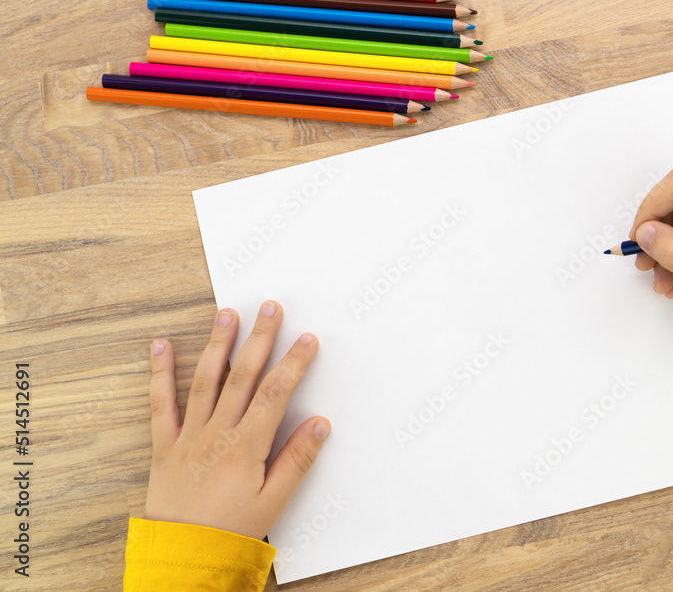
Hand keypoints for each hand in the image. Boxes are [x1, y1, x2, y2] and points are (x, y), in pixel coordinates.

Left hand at [143, 301, 330, 538]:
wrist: (184, 556)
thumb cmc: (231, 531)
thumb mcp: (273, 501)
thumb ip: (296, 460)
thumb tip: (321, 425)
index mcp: (246, 446)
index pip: (276, 393)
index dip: (294, 362)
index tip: (308, 339)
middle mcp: (217, 433)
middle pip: (243, 376)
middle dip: (259, 338)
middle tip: (271, 307)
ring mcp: (189, 436)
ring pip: (205, 380)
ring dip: (217, 344)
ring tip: (227, 314)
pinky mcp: (165, 445)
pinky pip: (161, 403)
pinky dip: (160, 372)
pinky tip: (161, 346)